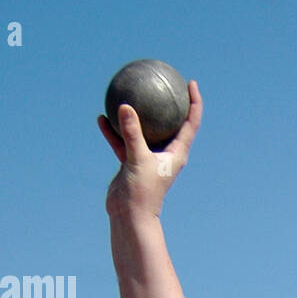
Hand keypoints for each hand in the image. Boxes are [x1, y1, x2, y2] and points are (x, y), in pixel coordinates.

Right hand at [99, 79, 202, 219]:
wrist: (129, 215)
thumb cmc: (141, 192)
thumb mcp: (136, 159)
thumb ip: (132, 133)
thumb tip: (126, 106)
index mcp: (176, 153)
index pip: (191, 123)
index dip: (194, 102)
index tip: (191, 83)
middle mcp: (165, 154)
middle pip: (172, 123)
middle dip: (170, 103)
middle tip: (164, 82)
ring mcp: (148, 157)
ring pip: (144, 131)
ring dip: (137, 116)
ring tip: (129, 95)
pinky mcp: (132, 163)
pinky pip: (123, 141)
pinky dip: (114, 131)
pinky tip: (102, 117)